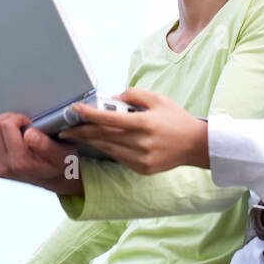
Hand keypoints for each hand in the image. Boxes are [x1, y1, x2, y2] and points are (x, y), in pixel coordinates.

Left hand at [0, 112, 79, 192]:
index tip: (29, 124)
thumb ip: (45, 144)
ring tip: (15, 130)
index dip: (19, 119)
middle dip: (9, 119)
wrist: (53, 179)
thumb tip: (29, 134)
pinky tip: (7, 138)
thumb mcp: (61, 153)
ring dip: (0, 126)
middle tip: (22, 124)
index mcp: (20, 162)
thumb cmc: (58, 164)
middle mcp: (5, 167)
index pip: (6, 126)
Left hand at [58, 86, 208, 173]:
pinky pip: (118, 157)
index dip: (88, 114)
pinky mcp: (142, 169)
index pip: (109, 119)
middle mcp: (141, 143)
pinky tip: (98, 143)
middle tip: (65, 127)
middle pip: (103, 136)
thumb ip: (133, 95)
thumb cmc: (176, 119)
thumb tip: (112, 98)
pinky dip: (106, 149)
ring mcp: (141, 158)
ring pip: (107, 149)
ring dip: (90, 142)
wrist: (197, 145)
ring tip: (77, 134)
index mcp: (145, 123)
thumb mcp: (158, 99)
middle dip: (81, 131)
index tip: (74, 109)